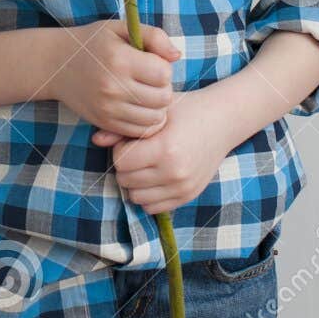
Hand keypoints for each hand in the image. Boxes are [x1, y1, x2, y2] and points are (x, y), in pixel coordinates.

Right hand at [50, 20, 178, 138]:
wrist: (57, 64)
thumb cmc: (93, 43)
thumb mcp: (121, 28)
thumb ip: (154, 36)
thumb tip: (176, 57)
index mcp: (119, 59)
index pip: (163, 73)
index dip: (163, 67)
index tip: (151, 62)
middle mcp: (113, 86)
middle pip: (163, 98)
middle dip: (163, 87)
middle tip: (150, 79)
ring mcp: (108, 108)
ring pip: (155, 118)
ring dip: (157, 106)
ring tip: (145, 92)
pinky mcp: (105, 122)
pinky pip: (140, 130)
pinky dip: (145, 120)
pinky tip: (137, 106)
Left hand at [95, 90, 230, 214]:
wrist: (223, 120)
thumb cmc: (186, 110)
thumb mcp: (156, 112)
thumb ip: (123, 128)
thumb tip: (95, 140)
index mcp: (165, 149)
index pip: (121, 161)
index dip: (121, 149)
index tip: (132, 140)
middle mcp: (174, 172)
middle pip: (126, 180)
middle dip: (126, 166)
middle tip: (138, 151)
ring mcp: (183, 187)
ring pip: (136, 197)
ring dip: (135, 182)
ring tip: (146, 164)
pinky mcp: (188, 196)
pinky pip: (153, 207)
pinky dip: (148, 195)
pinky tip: (155, 176)